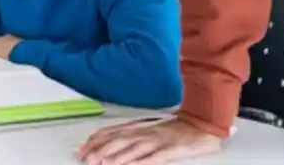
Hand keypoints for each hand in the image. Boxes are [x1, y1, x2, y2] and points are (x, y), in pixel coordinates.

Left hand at [78, 117, 222, 163]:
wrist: (202, 123)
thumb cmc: (173, 129)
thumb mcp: (148, 129)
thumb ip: (129, 135)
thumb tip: (107, 145)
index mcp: (138, 127)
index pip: (111, 132)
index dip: (95, 142)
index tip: (81, 150)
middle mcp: (145, 132)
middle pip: (119, 140)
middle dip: (101, 150)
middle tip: (86, 159)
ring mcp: (158, 140)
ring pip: (135, 148)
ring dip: (118, 156)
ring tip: (104, 163)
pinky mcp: (172, 149)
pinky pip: (156, 156)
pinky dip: (144, 161)